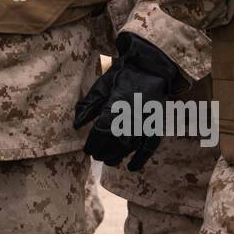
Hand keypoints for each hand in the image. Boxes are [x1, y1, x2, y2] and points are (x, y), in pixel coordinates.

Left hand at [73, 32, 183, 170]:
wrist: (152, 65)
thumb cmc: (123, 74)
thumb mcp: (102, 85)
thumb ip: (89, 105)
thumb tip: (76, 125)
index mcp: (115, 104)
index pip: (101, 131)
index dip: (93, 144)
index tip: (87, 150)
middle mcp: (131, 114)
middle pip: (114, 141)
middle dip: (103, 151)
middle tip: (96, 156)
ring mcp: (145, 120)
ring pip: (130, 145)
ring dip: (118, 156)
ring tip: (109, 161)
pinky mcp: (157, 122)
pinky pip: (150, 145)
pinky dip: (142, 158)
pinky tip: (132, 167)